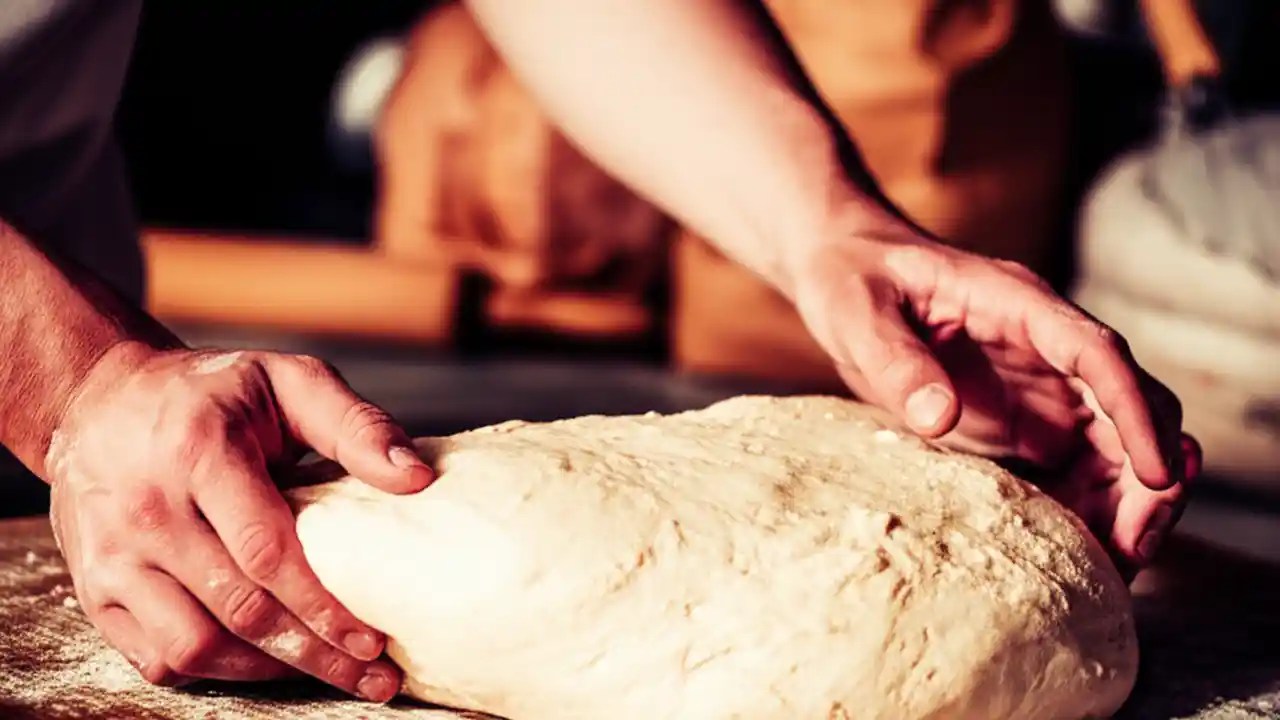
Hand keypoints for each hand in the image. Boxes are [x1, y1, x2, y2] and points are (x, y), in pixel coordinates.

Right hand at [46, 342, 433, 700]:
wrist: (98, 399)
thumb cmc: (211, 392)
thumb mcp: (288, 379)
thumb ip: (355, 424)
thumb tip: (417, 477)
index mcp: (199, 451)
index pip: (266, 551)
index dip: (324, 605)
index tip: (375, 639)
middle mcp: (147, 510)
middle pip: (240, 610)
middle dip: (315, 654)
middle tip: (374, 678)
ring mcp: (111, 556)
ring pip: (194, 647)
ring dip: (269, 670)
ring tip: (327, 671)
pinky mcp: (94, 589)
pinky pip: (156, 657)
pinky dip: (215, 671)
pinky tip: (266, 661)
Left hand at [791, 223, 1200, 572]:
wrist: (842, 269)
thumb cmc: (852, 277)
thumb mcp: (858, 314)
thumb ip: (898, 362)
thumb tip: (939, 417)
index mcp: (1018, 304)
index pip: (1099, 356)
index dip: (1136, 415)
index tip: (1158, 475)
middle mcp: (1046, 345)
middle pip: (1129, 406)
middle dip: (1149, 474)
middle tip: (1136, 545)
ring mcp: (1041, 383)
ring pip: (1114, 443)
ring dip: (1127, 500)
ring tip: (1118, 563)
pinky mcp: (1025, 417)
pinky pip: (1075, 466)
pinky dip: (1088, 507)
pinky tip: (1082, 550)